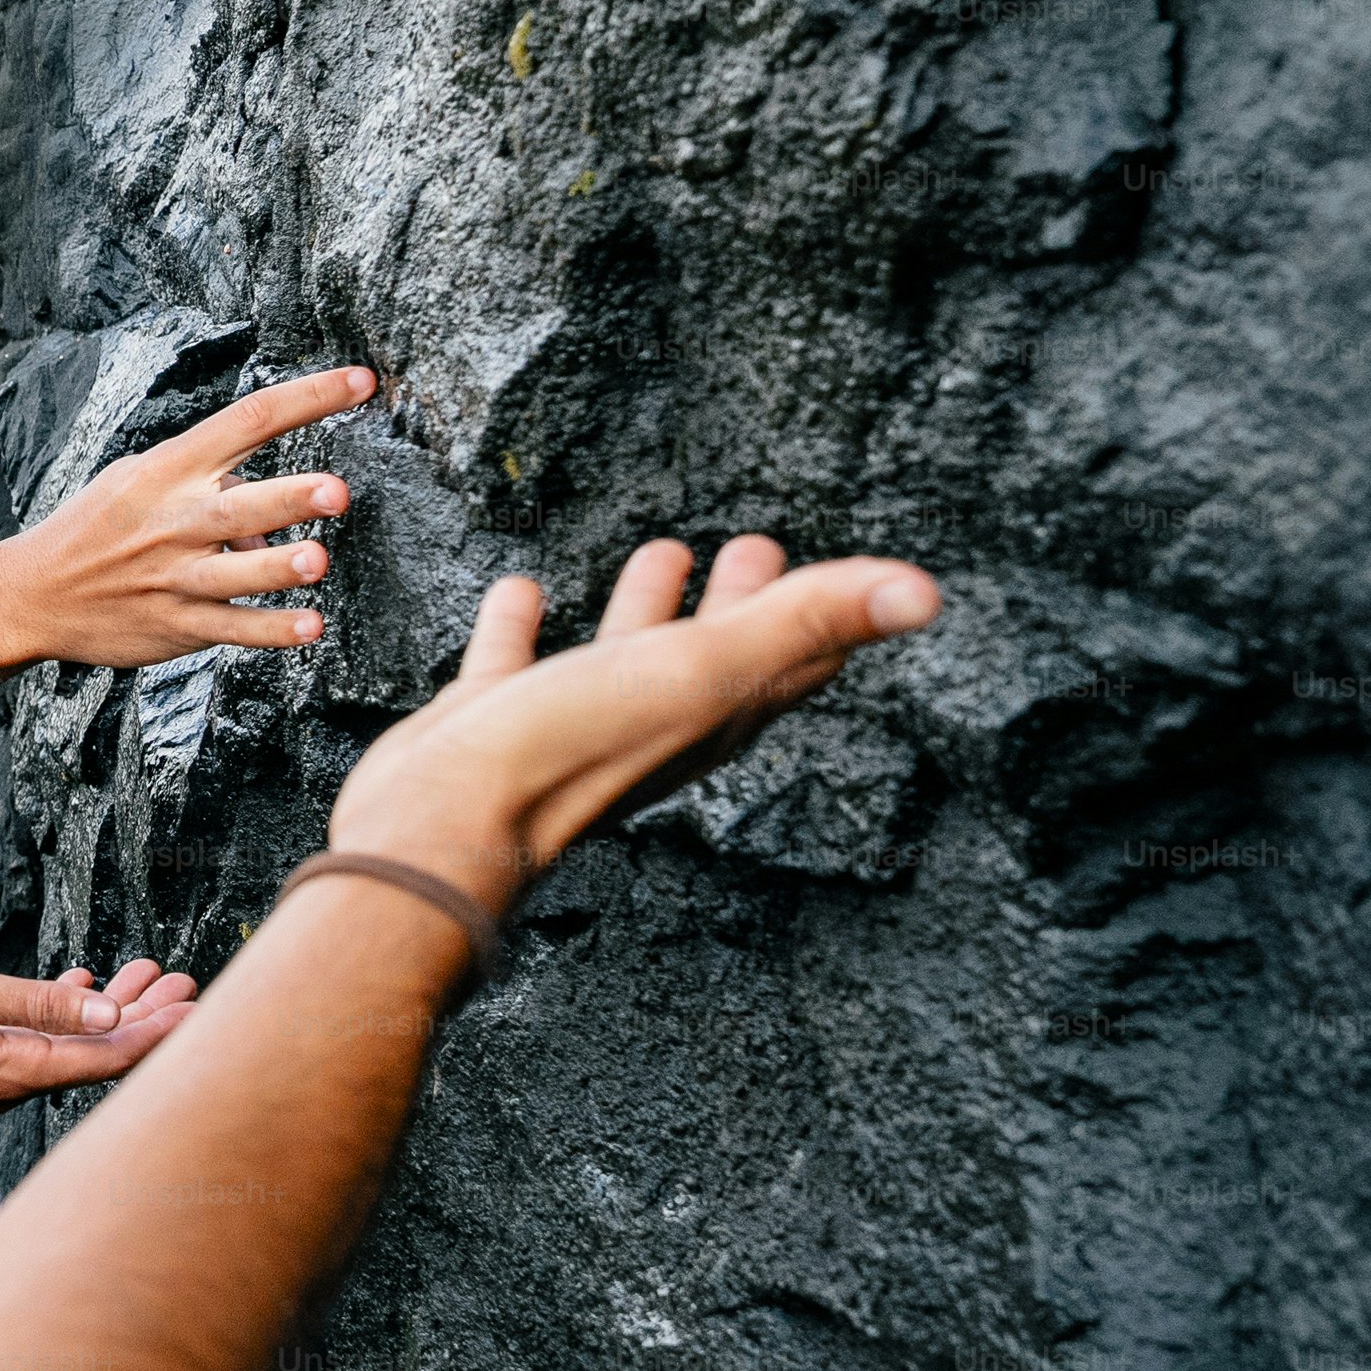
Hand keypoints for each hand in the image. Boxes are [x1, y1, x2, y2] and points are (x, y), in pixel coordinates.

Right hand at [0, 367, 374, 667]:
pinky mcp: (176, 625)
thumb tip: (271, 501)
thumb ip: (205, 480)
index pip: (247, 420)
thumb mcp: (137, 480)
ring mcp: (175, 577)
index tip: (362, 381)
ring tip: (318, 561)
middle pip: (238, 506)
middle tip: (335, 492)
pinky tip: (310, 628)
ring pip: (235, 575)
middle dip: (287, 498)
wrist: (31, 596)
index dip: (308, 398)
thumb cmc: (97, 528)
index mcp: (170, 469)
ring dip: (278, 568)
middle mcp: (175, 521)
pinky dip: (271, 630)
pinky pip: (232, 629)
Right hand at [0, 952, 199, 1108]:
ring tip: (148, 974)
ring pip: (70, 1048)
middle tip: (185, 980)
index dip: (159, 1034)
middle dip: (144, 1019)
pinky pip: (36, 1044)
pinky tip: (83, 986)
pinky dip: (65, 1015)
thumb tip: (109, 1015)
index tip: (201, 1007)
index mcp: (11, 1071)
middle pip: (97, 1057)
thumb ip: (37, 1004)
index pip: (107, 1059)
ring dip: (109, 1012)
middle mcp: (9, 1086)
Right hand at [324, 536, 941, 913]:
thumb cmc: (570, 753)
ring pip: (626, 655)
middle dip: (745, 601)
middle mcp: (652, 723)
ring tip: (661, 551)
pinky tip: (523, 591)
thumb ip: (805, 622)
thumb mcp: (703, 668)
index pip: (795, 663)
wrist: (445, 822)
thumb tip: (925, 593)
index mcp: (712, 714)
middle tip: (755, 547)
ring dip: (649, 606)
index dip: (826, 613)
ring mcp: (573, 723)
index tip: (843, 570)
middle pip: (718, 654)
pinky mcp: (497, 722)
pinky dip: (527, 624)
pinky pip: (519, 661)